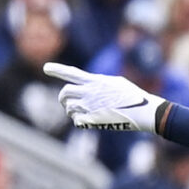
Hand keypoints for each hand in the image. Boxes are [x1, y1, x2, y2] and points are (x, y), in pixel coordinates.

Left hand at [44, 62, 163, 133]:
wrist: (143, 111)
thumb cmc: (133, 96)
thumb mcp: (115, 82)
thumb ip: (98, 82)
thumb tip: (87, 84)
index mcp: (95, 81)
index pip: (71, 73)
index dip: (57, 70)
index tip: (45, 68)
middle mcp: (89, 92)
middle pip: (65, 92)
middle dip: (63, 97)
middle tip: (65, 101)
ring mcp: (90, 107)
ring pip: (69, 107)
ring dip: (71, 110)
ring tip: (83, 110)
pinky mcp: (92, 120)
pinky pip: (76, 120)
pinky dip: (79, 120)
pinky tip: (88, 119)